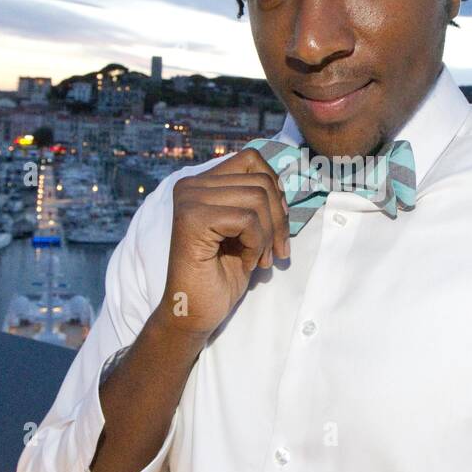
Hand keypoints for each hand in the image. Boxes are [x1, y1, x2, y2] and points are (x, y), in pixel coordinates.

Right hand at [156, 147, 291, 339]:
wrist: (196, 311)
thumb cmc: (222, 273)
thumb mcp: (246, 228)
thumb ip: (256, 200)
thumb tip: (282, 183)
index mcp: (201, 183)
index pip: (252, 160)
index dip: (275, 189)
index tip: (278, 224)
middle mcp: (191, 185)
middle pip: (260, 180)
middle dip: (278, 219)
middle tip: (275, 251)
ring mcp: (189, 200)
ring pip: (257, 198)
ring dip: (268, 234)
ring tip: (259, 258)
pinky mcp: (192, 219)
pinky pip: (247, 220)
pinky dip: (256, 244)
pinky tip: (246, 262)